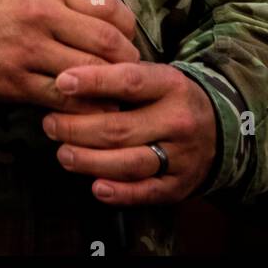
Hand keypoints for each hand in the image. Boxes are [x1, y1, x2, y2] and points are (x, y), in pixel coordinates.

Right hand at [0, 0, 139, 105]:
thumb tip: (104, 16)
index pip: (108, 7)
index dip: (128, 28)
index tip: (129, 40)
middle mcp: (41, 16)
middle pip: (106, 43)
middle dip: (127, 62)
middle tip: (130, 72)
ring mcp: (29, 51)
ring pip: (89, 74)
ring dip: (109, 89)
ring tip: (115, 94)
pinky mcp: (16, 82)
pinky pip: (63, 100)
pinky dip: (83, 108)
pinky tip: (90, 110)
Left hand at [41, 61, 217, 203]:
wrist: (218, 128)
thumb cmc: (169, 97)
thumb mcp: (154, 75)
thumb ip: (119, 74)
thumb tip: (70, 77)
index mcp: (170, 85)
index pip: (129, 81)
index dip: (93, 81)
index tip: (62, 82)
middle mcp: (178, 120)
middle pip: (121, 128)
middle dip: (78, 128)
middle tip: (50, 124)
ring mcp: (180, 156)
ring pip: (130, 163)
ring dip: (90, 161)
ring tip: (63, 154)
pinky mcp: (179, 186)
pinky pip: (146, 192)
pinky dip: (119, 193)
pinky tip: (96, 187)